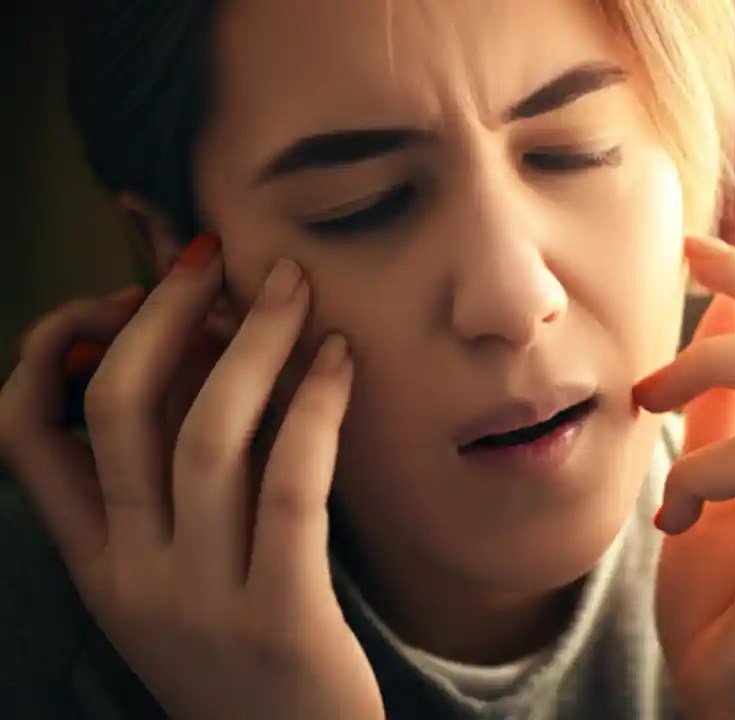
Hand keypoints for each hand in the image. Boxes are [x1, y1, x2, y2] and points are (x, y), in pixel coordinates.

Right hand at [0, 236, 381, 719]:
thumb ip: (176, 487)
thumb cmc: (253, 661)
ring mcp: (201, 600)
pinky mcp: (281, 619)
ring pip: (206, 436)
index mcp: (97, 566)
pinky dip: (314, 408)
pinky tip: (342, 361)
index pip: (23, 438)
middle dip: (162, 313)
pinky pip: (290, 486)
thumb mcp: (183, 580)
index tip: (117, 297)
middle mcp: (132, 579)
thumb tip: (198, 355)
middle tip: (213, 254)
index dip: (52, 349)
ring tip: (293, 285)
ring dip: (250, 342)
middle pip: (116, 409)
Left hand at [634, 235, 734, 719]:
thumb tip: (732, 312)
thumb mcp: (715, 476)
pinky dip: (699, 469)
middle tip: (686, 269)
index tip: (698, 247)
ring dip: (716, 365)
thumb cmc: (726, 595)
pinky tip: (673, 513)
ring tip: (651, 400)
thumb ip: (727, 403)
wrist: (733, 700)